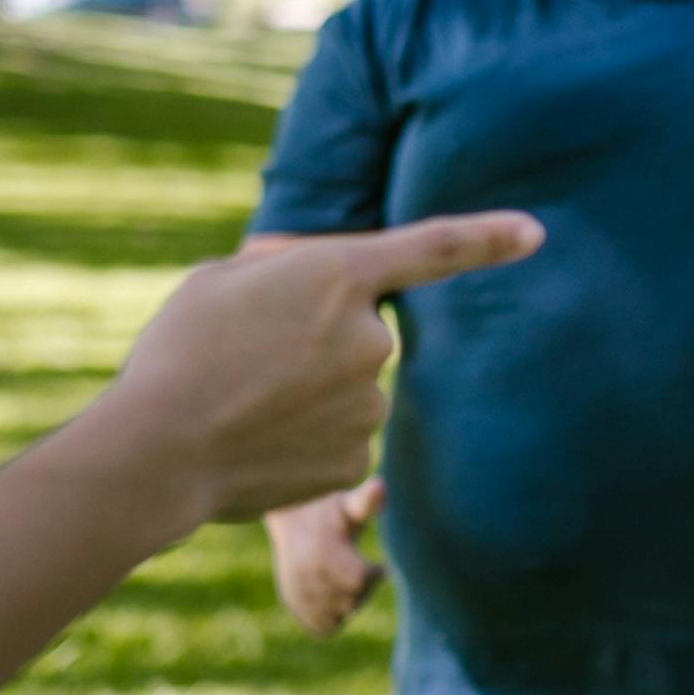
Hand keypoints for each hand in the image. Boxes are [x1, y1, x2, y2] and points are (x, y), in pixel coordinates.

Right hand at [95, 214, 540, 525]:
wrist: (157, 449)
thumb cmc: (178, 352)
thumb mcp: (221, 280)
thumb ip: (284, 276)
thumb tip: (314, 295)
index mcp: (337, 272)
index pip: (434, 247)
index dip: (489, 238)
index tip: (536, 233)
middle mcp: (369, 337)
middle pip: (361, 333)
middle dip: (316, 342)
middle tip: (246, 360)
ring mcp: (368, 404)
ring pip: (347, 392)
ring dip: (305, 395)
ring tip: (239, 403)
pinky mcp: (354, 461)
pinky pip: (336, 440)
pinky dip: (301, 442)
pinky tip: (257, 444)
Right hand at [268, 479, 387, 633]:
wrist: (289, 513)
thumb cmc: (327, 508)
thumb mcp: (347, 503)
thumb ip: (366, 501)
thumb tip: (380, 487)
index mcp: (322, 551)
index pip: (358, 580)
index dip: (374, 575)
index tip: (379, 565)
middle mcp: (304, 575)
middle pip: (350, 602)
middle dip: (363, 590)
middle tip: (363, 571)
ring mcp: (296, 592)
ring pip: (337, 618)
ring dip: (349, 604)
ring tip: (348, 580)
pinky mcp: (292, 602)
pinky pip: (322, 627)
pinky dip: (334, 618)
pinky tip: (338, 595)